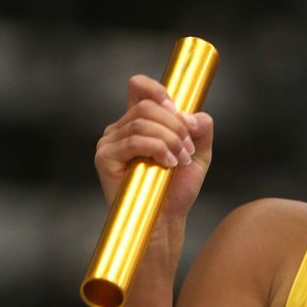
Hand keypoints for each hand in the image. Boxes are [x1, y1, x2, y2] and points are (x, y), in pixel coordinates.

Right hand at [95, 75, 214, 224]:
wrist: (167, 219)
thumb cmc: (177, 188)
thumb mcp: (199, 152)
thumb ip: (201, 128)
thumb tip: (189, 116)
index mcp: (139, 122)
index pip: (138, 87)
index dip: (159, 90)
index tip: (178, 110)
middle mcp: (120, 129)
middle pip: (147, 105)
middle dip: (175, 125)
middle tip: (187, 149)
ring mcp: (109, 142)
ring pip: (142, 122)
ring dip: (170, 139)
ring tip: (180, 160)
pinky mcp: (104, 158)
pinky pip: (133, 140)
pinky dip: (157, 148)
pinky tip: (168, 164)